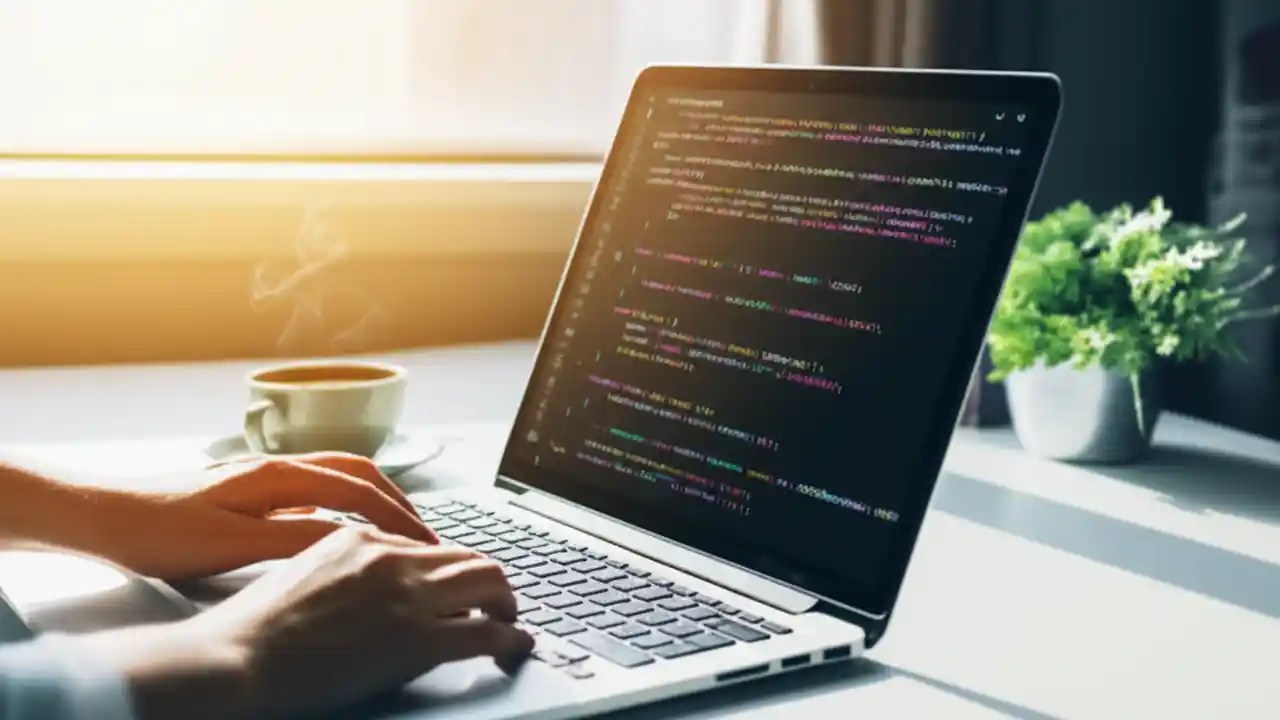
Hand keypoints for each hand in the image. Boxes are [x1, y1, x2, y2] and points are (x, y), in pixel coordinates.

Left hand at [83, 452, 436, 578]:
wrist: (101, 516)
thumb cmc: (157, 531)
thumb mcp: (231, 545)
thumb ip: (295, 539)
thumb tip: (351, 539)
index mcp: (278, 476)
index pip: (359, 491)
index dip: (398, 518)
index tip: (426, 545)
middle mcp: (276, 467)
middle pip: (358, 471)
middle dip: (398, 500)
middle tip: (425, 534)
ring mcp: (263, 476)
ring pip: (338, 476)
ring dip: (374, 498)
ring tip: (395, 528)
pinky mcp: (249, 490)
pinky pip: (315, 489)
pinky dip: (345, 504)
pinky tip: (341, 529)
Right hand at [88, 526, 533, 719]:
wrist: (236, 660)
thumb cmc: (252, 630)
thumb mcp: (302, 574)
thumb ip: (344, 571)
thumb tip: (372, 590)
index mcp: (360, 537)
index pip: (427, 547)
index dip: (448, 573)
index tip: (457, 590)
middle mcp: (390, 557)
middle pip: (467, 557)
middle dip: (489, 582)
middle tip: (498, 605)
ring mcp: (406, 595)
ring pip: (489, 582)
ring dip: (508, 604)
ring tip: (511, 624)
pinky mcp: (417, 639)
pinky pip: (487, 632)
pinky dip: (512, 638)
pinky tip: (516, 647)